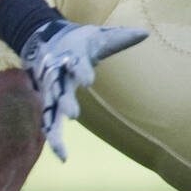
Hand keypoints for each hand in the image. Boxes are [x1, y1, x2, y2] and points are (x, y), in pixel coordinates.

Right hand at [20, 19, 147, 160]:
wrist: (45, 41)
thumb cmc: (79, 41)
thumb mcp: (98, 37)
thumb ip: (120, 38)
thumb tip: (145, 34)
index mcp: (70, 56)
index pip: (76, 63)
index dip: (81, 71)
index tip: (88, 81)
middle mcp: (57, 75)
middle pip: (58, 89)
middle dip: (65, 102)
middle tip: (73, 115)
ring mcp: (49, 90)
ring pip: (50, 111)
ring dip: (55, 129)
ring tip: (61, 150)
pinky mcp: (47, 102)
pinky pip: (49, 121)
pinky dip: (54, 138)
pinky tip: (62, 157)